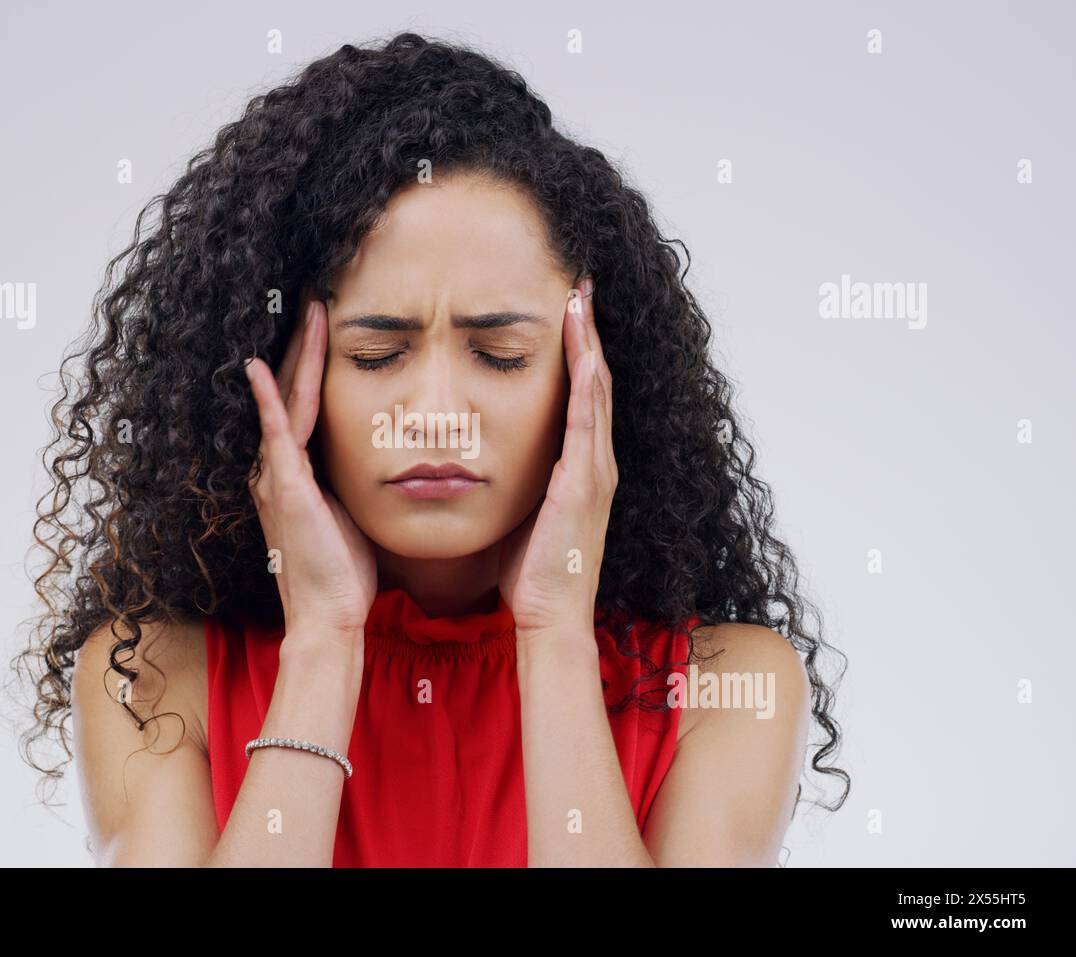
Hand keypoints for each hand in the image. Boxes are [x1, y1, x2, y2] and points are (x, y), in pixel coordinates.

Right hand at [243, 291, 377, 646]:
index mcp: (293, 472)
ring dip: (297, 354)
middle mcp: (277, 468)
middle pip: (290, 389)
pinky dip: (268, 400)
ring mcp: (277, 476)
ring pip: (287, 399)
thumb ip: (354, 481)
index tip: (328, 323)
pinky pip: (276, 434)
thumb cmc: (345, 573)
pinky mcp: (285, 488)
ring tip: (309, 309)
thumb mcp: (351, 514)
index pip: (303, 402)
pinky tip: (257, 368)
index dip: (313, 361)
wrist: (329, 617)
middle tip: (316, 295)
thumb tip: (384, 458)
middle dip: (303, 342)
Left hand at [497, 276, 616, 639]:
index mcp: (581, 469)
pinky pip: (588, 418)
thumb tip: (480, 461)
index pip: (583, 396)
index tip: (566, 311)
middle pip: (597, 381)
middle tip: (580, 285)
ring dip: (590, 340)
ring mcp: (596, 470)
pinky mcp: (584, 481)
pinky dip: (587, 377)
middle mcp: (596, 463)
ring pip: (597, 389)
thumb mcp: (523, 515)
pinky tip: (581, 344)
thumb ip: (515, 485)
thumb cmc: (532, 576)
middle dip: (589, 331)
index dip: (578, 352)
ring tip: (580, 297)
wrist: (550, 619)